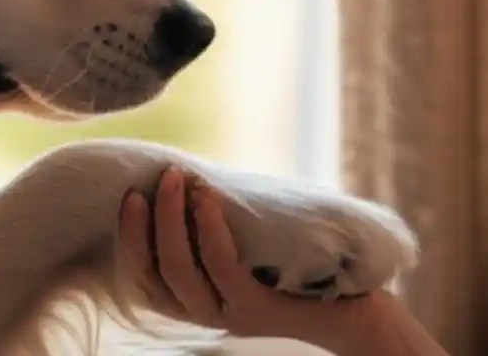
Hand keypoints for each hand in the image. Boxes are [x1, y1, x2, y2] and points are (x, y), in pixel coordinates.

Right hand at [117, 168, 422, 354]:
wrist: (358, 305)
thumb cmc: (300, 264)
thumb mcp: (250, 243)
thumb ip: (218, 223)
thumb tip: (189, 174)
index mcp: (197, 300)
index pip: (143, 276)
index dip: (129, 236)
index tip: (130, 193)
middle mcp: (207, 313)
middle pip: (156, 272)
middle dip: (147, 222)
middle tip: (159, 176)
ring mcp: (232, 314)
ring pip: (182, 270)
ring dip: (174, 219)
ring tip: (178, 179)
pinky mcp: (259, 310)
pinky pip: (222, 267)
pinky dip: (209, 228)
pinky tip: (207, 198)